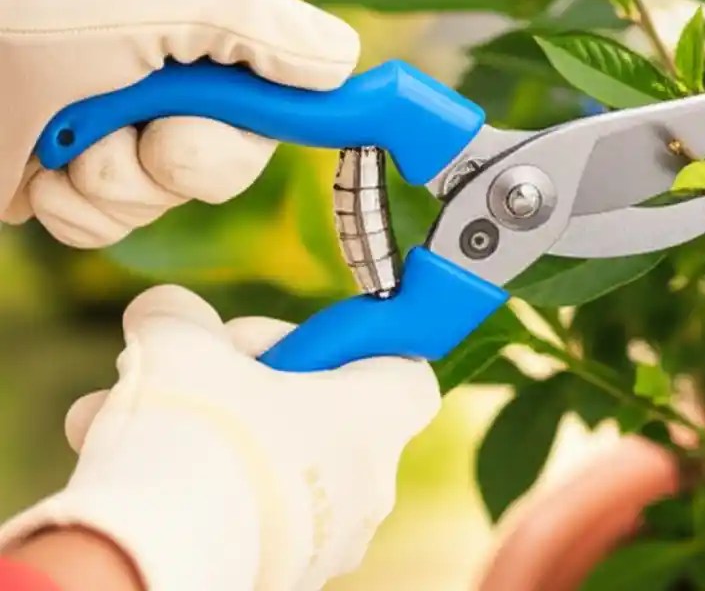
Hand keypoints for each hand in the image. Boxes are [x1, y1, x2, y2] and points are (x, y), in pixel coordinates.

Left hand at [0, 0, 358, 247]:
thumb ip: (253, 21)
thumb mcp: (143, 4)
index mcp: (204, 17)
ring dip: (116, 184)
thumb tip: (344, 64)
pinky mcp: (89, 184)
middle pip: (241, 156)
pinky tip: (43, 172)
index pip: (295, 79)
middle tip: (144, 130)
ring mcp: (132, 132)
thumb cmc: (14, 31)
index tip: (281, 125)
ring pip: (176, 199)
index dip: (283, 112)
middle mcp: (177, 76)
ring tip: (67, 142)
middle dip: (185, 159)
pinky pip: (118, 229)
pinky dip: (77, 210)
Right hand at [0, 286, 438, 590]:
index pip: (405, 370)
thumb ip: (180, 317)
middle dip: (243, 389)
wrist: (155, 566)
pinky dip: (199, 496)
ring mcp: (328, 542)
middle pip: (320, 414)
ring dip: (206, 438)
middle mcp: (367, 486)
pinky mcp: (282, 578)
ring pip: (271, 467)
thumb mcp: (178, 347)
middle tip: (184, 377)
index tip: (291, 342)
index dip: (350, 344)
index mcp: (375, 419)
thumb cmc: (193, 445)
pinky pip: (247, 520)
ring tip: (124, 425)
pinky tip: (130, 484)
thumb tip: (170, 314)